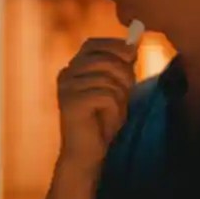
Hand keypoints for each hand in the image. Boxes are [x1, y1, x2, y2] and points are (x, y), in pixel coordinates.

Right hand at [56, 37, 138, 167]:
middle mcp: (66, 75)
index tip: (132, 56)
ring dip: (119, 97)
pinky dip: (114, 110)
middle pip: (104, 59)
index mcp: (73, 69)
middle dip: (123, 75)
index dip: (115, 46)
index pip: (93, 44)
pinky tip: (106, 121)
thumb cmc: (101, 121)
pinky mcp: (72, 103)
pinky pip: (106, 95)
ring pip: (108, 78)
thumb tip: (133, 43)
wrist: (87, 154)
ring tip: (112, 112)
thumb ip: (120, 67)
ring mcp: (67, 88)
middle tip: (124, 94)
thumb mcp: (115, 88)